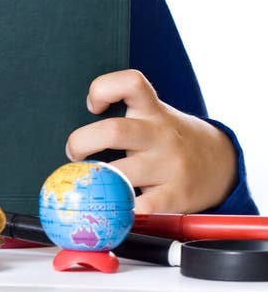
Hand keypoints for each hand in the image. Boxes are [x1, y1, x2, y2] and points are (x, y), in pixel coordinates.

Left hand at [65, 69, 236, 213]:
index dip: (103, 88)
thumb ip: (123, 113)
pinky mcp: (175, 195)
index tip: (91, 105)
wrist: (219, 163)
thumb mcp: (153, 114)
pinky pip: (143, 206)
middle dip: (82, 141)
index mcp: (152, 108)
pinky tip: (114, 207)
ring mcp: (169, 165)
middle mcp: (160, 133)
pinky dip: (123, 209)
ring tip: (90, 182)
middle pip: (115, 131)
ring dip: (98, 180)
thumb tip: (72, 124)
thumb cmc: (170, 136)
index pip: (130, 82)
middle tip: (74, 152)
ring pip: (123, 173)